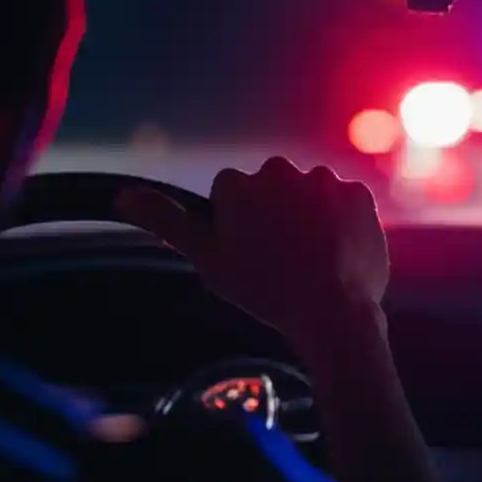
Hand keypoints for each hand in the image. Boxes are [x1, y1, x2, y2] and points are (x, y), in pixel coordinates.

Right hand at [116, 157, 388, 352]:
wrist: (333, 310)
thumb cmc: (264, 289)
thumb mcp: (206, 260)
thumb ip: (167, 222)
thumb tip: (122, 195)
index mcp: (238, 184)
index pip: (230, 195)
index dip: (236, 227)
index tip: (248, 255)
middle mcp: (279, 170)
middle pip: (270, 190)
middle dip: (273, 215)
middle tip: (279, 260)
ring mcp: (323, 180)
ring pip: (308, 196)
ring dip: (308, 218)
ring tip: (311, 261)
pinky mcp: (359, 195)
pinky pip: (343, 204)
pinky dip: (340, 224)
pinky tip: (336, 254)